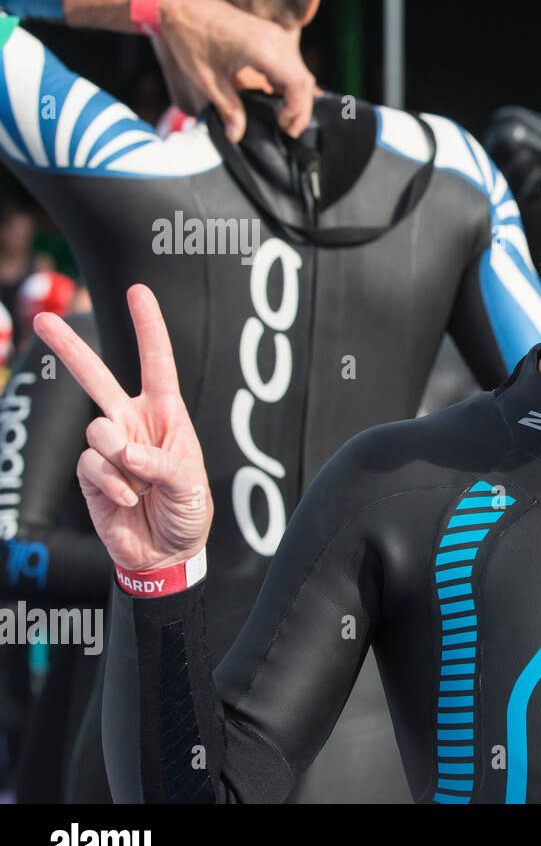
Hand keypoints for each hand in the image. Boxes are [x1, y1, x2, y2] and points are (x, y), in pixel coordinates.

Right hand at [32, 285, 211, 570]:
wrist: (165, 553)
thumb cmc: (188, 512)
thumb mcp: (191, 486)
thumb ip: (162, 464)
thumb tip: (124, 450)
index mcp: (166, 416)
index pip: (157, 364)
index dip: (148, 328)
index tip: (138, 291)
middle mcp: (133, 424)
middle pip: (97, 379)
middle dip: (70, 350)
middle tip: (44, 318)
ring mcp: (108, 448)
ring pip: (96, 430)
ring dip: (119, 459)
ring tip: (142, 485)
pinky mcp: (89, 474)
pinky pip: (90, 465)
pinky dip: (112, 484)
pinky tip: (129, 500)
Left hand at [156, 0, 315, 141]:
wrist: (179, 7)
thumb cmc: (190, 39)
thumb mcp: (208, 79)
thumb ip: (228, 108)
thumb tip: (236, 135)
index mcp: (261, 49)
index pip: (297, 83)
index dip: (298, 110)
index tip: (285, 127)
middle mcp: (274, 39)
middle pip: (304, 80)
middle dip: (300, 108)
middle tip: (287, 129)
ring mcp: (274, 34)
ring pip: (300, 71)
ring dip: (296, 96)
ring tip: (283, 116)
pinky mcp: (270, 33)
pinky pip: (291, 61)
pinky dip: (289, 81)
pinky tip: (275, 95)